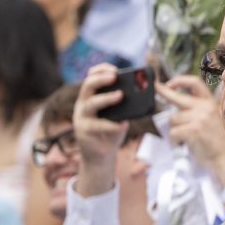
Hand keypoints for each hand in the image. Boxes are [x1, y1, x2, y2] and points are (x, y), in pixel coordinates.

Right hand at [73, 65, 128, 194]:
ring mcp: (81, 118)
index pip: (91, 77)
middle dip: (101, 79)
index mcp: (90, 97)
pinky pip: (98, 126)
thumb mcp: (119, 115)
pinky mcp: (84, 132)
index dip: (101, 70)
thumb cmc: (111, 131)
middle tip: (115, 77)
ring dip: (106, 98)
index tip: (115, 69)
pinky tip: (122, 124)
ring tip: (120, 95)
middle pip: (87, 86)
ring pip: (90, 104)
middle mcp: (83, 105)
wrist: (101, 155)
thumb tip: (142, 92)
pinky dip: (112, 125)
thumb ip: (125, 105)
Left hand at [159, 76, 224, 187]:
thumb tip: (177, 106)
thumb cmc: (216, 141)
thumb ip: (198, 110)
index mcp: (210, 103)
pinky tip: (182, 143)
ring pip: (173, 119)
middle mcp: (205, 108)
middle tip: (157, 88)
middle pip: (177, 97)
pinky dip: (174, 140)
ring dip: (175, 128)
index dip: (180, 80)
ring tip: (185, 137)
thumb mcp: (211, 119)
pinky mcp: (193, 130)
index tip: (170, 83)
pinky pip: (174, 132)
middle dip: (164, 92)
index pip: (195, 83)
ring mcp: (200, 118)